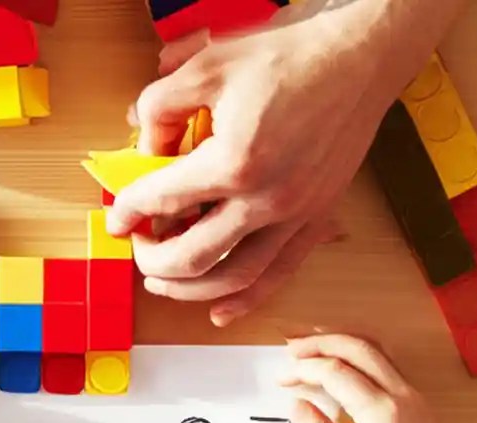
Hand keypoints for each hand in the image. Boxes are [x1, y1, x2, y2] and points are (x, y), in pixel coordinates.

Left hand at [110, 5, 395, 325]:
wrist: (360, 58)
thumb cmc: (291, 57)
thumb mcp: (208, 67)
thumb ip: (162, 108)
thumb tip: (142, 145)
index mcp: (235, 162)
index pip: (163, 200)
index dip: (129, 211)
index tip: (116, 217)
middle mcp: (267, 198)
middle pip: (193, 256)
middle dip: (154, 260)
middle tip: (138, 248)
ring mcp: (296, 214)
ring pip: (235, 278)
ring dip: (191, 289)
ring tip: (163, 282)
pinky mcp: (317, 218)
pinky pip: (279, 273)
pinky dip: (246, 299)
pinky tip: (219, 311)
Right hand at [277, 334, 476, 422]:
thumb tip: (296, 404)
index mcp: (382, 411)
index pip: (336, 372)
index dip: (304, 370)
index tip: (282, 379)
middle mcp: (401, 394)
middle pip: (358, 348)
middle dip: (321, 342)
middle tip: (291, 347)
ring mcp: (414, 397)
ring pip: (378, 350)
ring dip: (344, 341)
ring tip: (315, 342)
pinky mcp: (419, 405)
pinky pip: (388, 365)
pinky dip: (362, 355)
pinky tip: (346, 365)